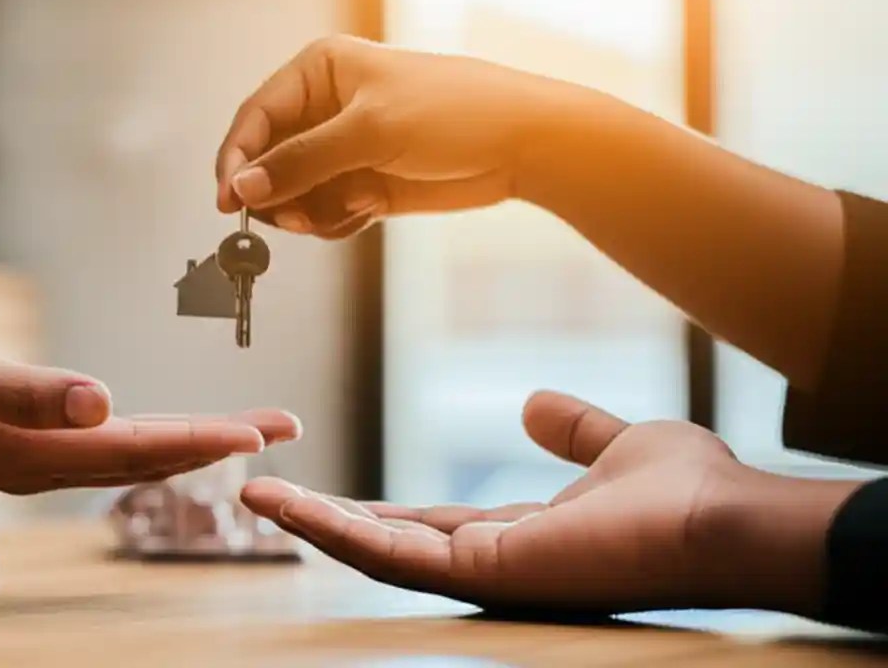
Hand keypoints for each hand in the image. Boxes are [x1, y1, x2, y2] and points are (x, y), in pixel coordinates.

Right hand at [0, 305, 300, 492]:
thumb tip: (102, 403)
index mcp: (29, 453)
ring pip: (134, 457)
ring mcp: (34, 459)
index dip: (203, 439)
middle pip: (149, 458)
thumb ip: (25, 390)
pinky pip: (109, 449)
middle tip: (287, 425)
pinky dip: (154, 441)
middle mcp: (40, 466)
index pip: (136, 448)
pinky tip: (176, 433)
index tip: (263, 431)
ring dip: (194, 444)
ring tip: (251, 430)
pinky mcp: (26, 442)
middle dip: (219, 443)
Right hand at [215, 36, 584, 237]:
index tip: (227, 203)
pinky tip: (368, 213)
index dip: (236, 160)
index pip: (255, 118)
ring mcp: (345, 150)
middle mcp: (326, 109)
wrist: (522, 144)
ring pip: (295, 195)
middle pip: (268, 163)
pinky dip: (337, 222)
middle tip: (294, 219)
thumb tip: (242, 187)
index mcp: (320, 72)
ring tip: (348, 212)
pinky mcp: (365, 184)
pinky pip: (326, 214)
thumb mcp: (369, 132)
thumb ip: (301, 162)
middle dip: (278, 195)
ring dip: (311, 213)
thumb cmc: (454, 112)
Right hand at [242, 391, 858, 615]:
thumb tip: (529, 403)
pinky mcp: (484, 572)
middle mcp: (491, 560)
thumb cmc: (688, 493)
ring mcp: (485, 573)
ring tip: (253, 496)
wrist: (723, 519)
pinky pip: (393, 557)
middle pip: (387, 543)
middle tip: (260, 496)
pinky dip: (337, 532)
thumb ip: (571, 430)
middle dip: (322, 521)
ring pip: (376, 554)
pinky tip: (293, 508)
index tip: (321, 488)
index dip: (371, 509)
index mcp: (517, 533)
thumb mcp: (615, 444)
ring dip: (311, 525)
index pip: (425, 525)